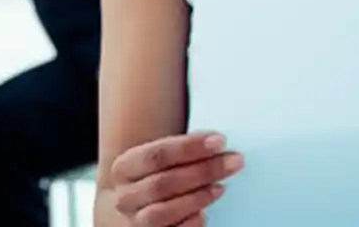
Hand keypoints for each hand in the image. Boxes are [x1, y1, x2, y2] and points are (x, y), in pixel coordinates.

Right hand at [108, 132, 243, 226]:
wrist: (133, 210)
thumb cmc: (153, 177)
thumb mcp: (157, 159)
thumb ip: (181, 150)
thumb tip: (215, 142)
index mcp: (124, 168)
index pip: (156, 155)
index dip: (189, 147)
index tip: (219, 141)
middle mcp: (125, 196)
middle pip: (163, 183)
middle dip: (203, 171)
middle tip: (233, 161)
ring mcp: (134, 221)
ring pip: (162, 212)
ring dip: (196, 198)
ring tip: (220, 187)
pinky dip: (189, 224)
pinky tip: (205, 213)